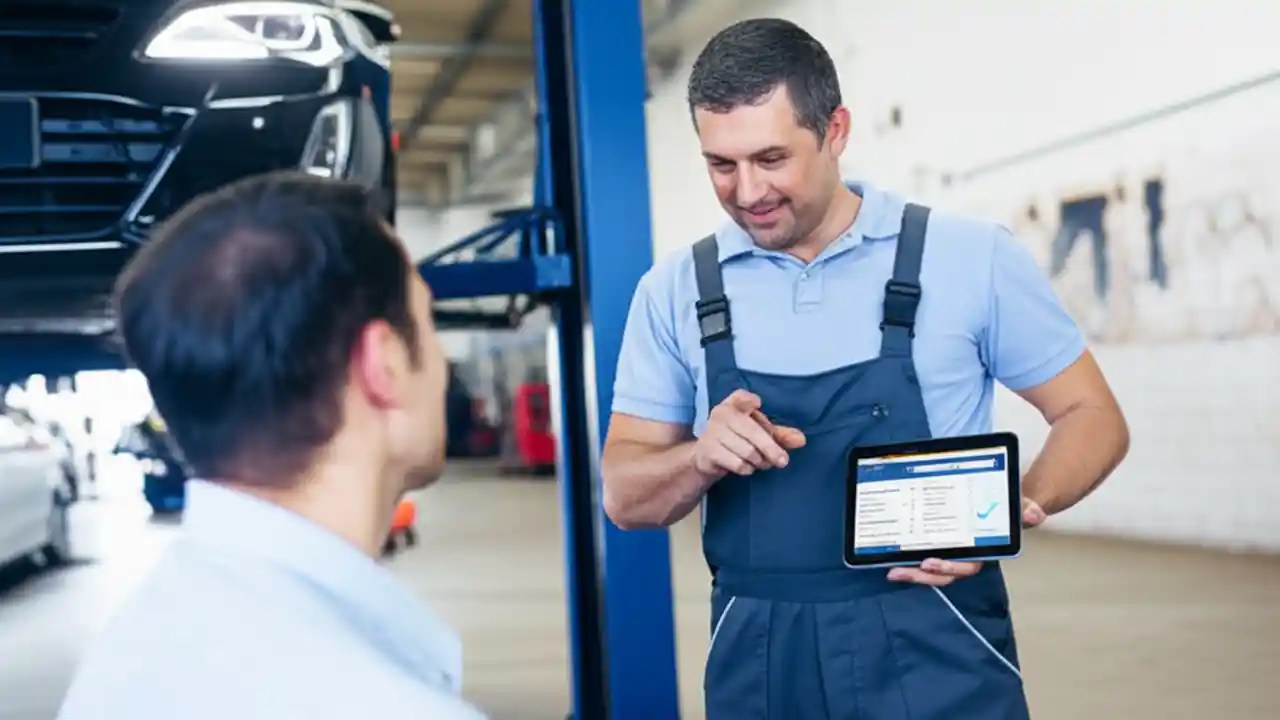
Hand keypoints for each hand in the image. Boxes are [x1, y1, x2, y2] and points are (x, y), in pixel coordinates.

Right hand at [691, 389, 805, 480]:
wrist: (705, 457)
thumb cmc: (737, 440)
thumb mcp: (759, 434)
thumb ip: (780, 435)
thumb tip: (801, 440)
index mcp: (733, 404)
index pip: (741, 396)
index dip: (750, 400)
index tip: (758, 404)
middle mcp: (721, 414)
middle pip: (754, 432)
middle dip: (771, 450)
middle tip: (782, 461)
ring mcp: (712, 433)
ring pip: (748, 452)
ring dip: (759, 462)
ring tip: (760, 462)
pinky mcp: (708, 451)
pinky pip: (738, 464)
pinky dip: (747, 469)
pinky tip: (746, 466)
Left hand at [887, 497, 1049, 586]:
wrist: (1000, 496)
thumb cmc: (1005, 505)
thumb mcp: (1014, 503)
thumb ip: (1022, 509)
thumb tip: (1035, 515)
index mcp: (981, 549)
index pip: (966, 565)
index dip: (948, 568)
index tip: (930, 562)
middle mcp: (963, 554)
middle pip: (942, 572)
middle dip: (923, 575)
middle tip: (903, 569)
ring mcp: (948, 549)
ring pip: (929, 568)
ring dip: (911, 571)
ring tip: (892, 569)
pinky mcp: (934, 541)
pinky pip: (919, 553)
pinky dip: (904, 555)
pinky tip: (886, 555)